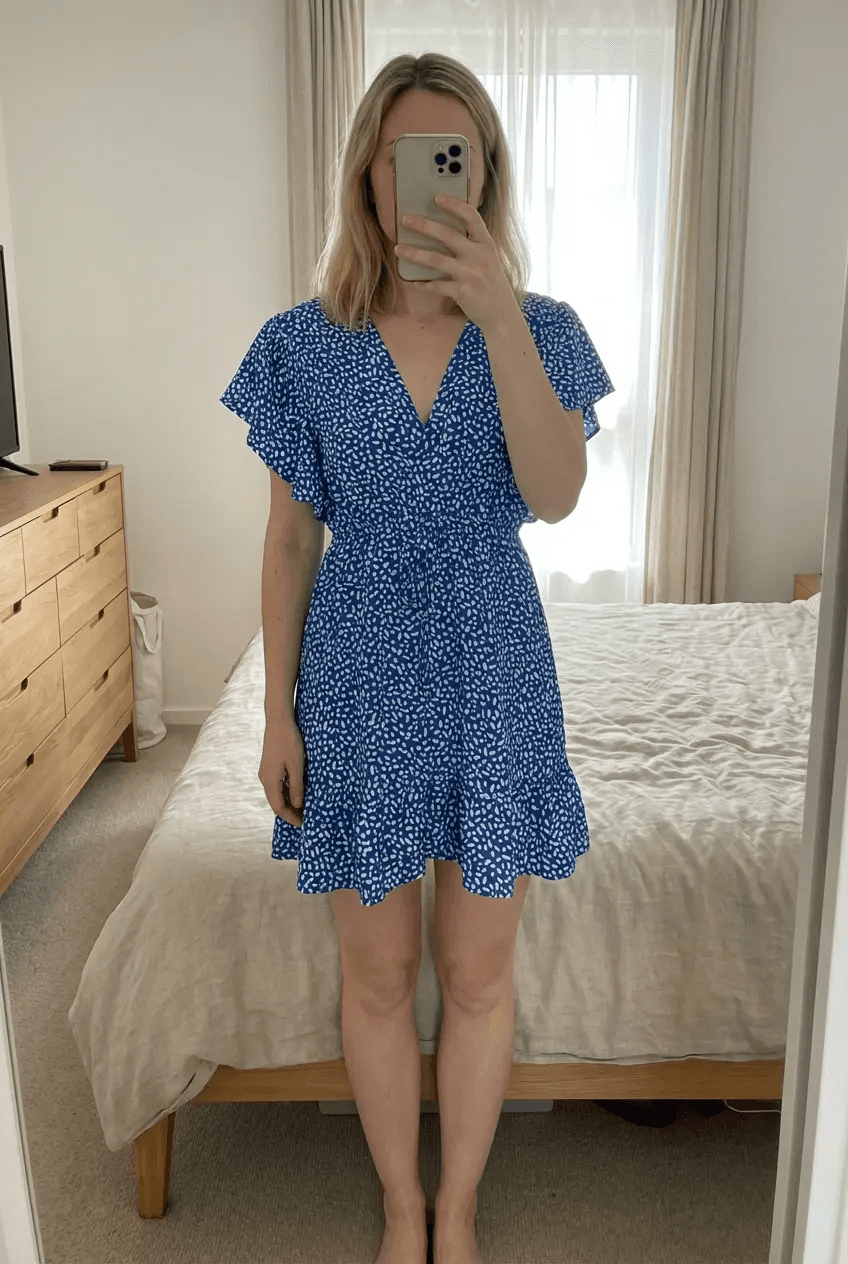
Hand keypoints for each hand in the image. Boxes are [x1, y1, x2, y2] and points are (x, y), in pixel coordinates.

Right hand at [259, 717, 305, 827]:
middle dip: (289, 812)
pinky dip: (286, 792)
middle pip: (275, 802)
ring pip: (276, 794)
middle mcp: (265, 779)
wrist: (278, 721)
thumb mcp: (297, 766)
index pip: (278, 808)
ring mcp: (266, 772)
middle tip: (304, 819)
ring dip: (288, 802)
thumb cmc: (289, 741)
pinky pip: (276, 785)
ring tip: (302, 808)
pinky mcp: (269, 766)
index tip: (302, 824)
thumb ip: (297, 787)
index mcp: (270, 781)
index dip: (290, 817)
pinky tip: (296, 792)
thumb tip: (298, 805)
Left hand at [394, 194, 519, 334]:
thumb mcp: (488, 259)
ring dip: (414, 253)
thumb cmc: (490, 283)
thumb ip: (472, 244)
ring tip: (398, 248)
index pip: (471, 217)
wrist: (502, 314)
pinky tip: (411, 281)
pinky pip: (436, 285)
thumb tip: (441, 230)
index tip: (437, 197)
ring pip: (436, 259)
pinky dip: (422, 283)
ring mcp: (471, 274)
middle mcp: (479, 256)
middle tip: (405, 219)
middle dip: (424, 225)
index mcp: (486, 244)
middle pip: (447, 235)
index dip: (454, 205)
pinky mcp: (463, 292)